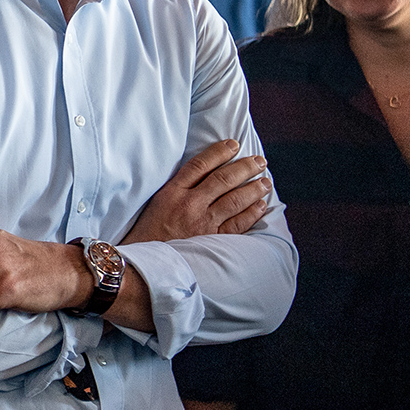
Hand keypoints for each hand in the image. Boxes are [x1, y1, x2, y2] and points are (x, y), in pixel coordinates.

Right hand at [125, 139, 270, 243]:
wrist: (144, 264)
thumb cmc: (147, 233)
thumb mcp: (156, 203)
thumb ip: (177, 188)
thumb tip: (203, 174)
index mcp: (172, 192)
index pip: (200, 165)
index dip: (219, 152)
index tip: (234, 144)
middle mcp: (189, 204)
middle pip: (223, 179)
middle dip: (245, 167)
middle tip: (260, 161)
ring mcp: (202, 223)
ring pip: (235, 200)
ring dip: (254, 189)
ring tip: (265, 182)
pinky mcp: (211, 241)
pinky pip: (237, 224)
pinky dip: (251, 213)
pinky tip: (260, 205)